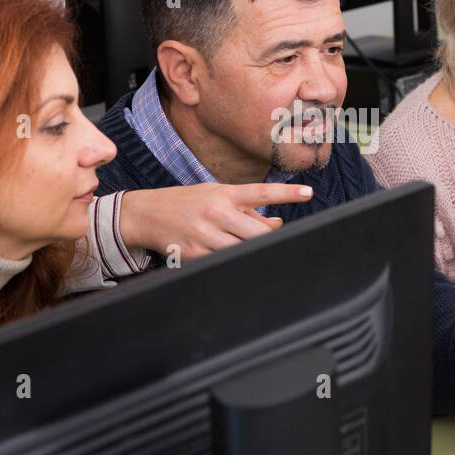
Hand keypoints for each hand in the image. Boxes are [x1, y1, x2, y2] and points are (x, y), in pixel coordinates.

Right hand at [117, 182, 313, 261]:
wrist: (146, 214)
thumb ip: (248, 210)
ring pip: (243, 250)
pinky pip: (222, 262)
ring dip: (252, 251)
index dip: (287, 193)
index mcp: (224, 193)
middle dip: (270, 239)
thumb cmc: (187, 202)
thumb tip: (278, 223)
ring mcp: (205, 235)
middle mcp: (216, 212)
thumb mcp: (216, 196)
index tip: (309, 192)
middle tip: (278, 242)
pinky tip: (229, 257)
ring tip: (249, 249)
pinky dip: (232, 261)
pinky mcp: (195, 254)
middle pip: (258, 232)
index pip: (262, 191)